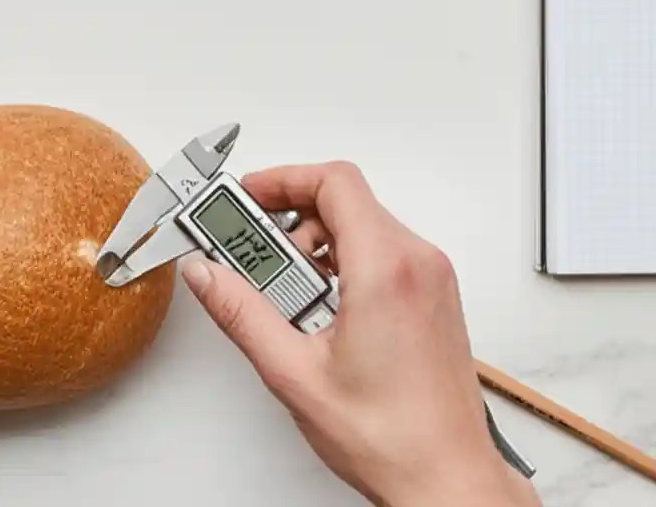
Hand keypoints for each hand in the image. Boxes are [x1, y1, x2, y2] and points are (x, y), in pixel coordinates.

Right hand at [179, 162, 541, 506]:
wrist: (446, 476)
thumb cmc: (392, 436)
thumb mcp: (294, 372)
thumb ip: (241, 313)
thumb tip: (209, 276)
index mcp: (386, 269)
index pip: (334, 182)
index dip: (283, 179)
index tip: (249, 197)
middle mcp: (418, 263)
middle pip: (347, 203)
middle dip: (291, 222)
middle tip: (253, 258)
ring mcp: (432, 279)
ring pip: (364, 229)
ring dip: (317, 249)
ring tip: (286, 299)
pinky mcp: (435, 297)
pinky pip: (385, 255)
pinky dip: (345, 266)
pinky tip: (319, 311)